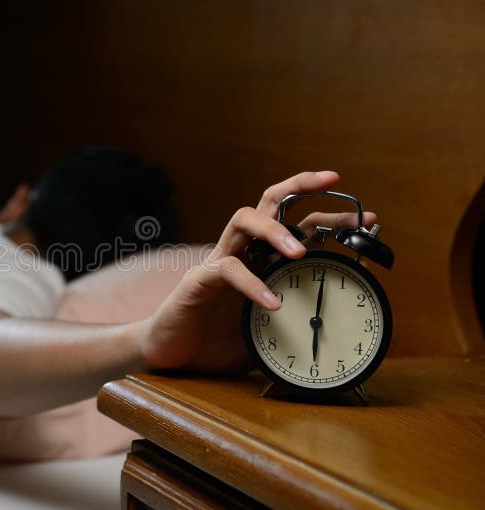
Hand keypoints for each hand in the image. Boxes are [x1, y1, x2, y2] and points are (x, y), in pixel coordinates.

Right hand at [137, 171, 376, 372]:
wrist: (171, 356)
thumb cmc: (217, 341)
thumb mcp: (269, 331)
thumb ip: (295, 323)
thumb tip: (336, 334)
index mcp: (260, 259)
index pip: (297, 224)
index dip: (331, 217)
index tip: (368, 220)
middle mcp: (240, 252)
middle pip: (269, 201)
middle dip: (301, 186)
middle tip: (333, 183)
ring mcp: (217, 262)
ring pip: (243, 219)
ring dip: (275, 228)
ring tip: (299, 251)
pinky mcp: (198, 282)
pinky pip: (227, 270)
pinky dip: (252, 283)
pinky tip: (273, 303)